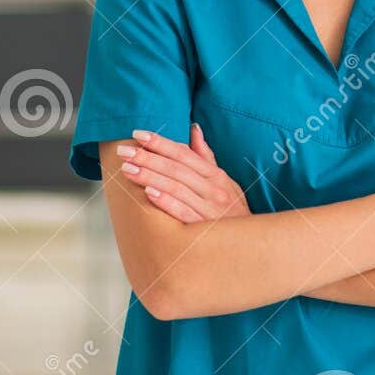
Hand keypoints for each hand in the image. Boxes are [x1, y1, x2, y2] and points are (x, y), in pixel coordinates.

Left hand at [119, 123, 249, 222]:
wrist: (250, 245)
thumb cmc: (232, 211)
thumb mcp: (224, 182)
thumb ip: (205, 157)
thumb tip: (194, 128)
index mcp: (215, 175)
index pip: (184, 154)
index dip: (160, 143)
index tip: (138, 135)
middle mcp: (213, 189)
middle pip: (176, 168)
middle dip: (147, 157)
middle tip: (124, 151)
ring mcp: (210, 209)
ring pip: (176, 187)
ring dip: (149, 176)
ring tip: (127, 169)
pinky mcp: (204, 229)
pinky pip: (183, 213)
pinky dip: (166, 201)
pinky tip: (148, 193)